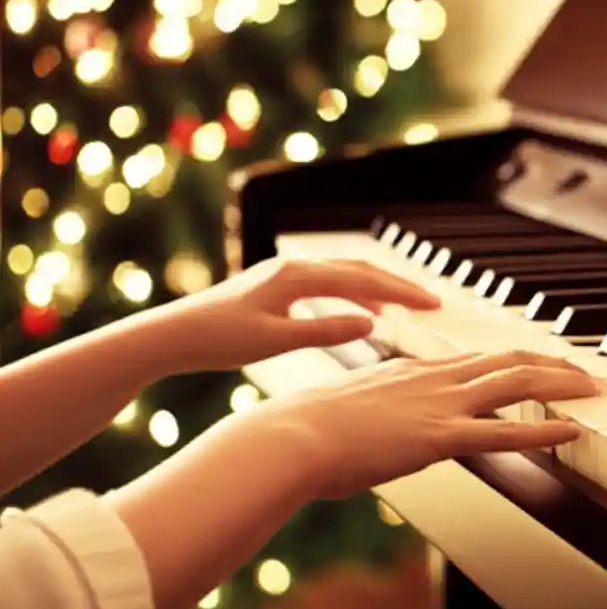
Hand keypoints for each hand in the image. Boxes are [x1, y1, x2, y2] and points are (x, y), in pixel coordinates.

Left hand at [155, 257, 438, 372]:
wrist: (170, 336)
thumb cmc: (216, 340)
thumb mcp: (275, 341)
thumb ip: (325, 330)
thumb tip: (371, 323)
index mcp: (296, 276)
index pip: (363, 280)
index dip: (403, 292)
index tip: (434, 304)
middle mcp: (293, 267)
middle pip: (360, 270)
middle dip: (399, 286)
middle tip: (433, 303)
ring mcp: (283, 274)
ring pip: (345, 275)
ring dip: (378, 289)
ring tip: (407, 308)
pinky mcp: (275, 287)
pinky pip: (327, 284)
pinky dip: (354, 295)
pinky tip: (363, 313)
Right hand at [222, 350, 606, 498]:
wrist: (289, 437)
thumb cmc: (307, 430)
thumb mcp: (351, 410)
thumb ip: (377, 411)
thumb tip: (381, 424)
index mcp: (413, 370)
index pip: (479, 358)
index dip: (518, 360)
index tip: (544, 363)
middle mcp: (433, 378)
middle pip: (509, 360)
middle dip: (555, 364)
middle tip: (588, 372)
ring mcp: (439, 404)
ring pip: (517, 384)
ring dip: (563, 385)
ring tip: (595, 390)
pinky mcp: (438, 437)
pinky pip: (504, 431)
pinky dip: (544, 429)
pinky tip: (571, 429)